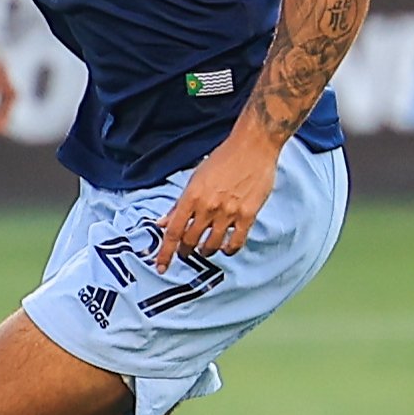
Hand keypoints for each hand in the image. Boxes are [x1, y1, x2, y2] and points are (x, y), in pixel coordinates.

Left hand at [154, 128, 279, 266]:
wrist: (252, 147)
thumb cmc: (222, 160)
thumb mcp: (194, 179)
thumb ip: (179, 204)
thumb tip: (162, 222)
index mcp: (191, 197)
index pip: (173, 232)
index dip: (165, 253)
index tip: (161, 266)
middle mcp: (207, 207)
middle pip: (190, 241)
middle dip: (185, 251)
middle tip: (186, 252)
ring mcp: (228, 212)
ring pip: (211, 245)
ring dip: (205, 252)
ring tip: (205, 249)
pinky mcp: (248, 215)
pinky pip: (236, 242)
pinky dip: (229, 250)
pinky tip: (226, 248)